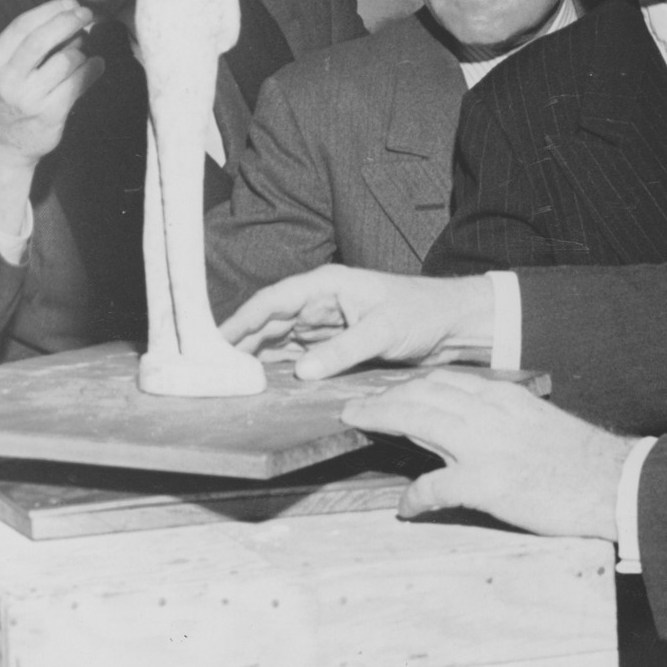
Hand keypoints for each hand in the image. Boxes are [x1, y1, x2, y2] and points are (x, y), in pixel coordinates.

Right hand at [0, 0, 104, 164]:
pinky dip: (92, 69)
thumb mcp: (0, 73)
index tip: (69, 2)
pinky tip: (97, 65)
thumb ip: (23, 48)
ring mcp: (28, 98)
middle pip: (42, 39)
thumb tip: (63, 19)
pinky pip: (78, 84)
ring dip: (82, 49)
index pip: (22, 26)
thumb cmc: (6, 104)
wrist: (1, 148)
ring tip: (86, 47)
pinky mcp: (49, 114)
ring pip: (65, 61)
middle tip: (87, 13)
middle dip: (69, 21)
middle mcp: (7, 79)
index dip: (49, 10)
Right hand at [219, 266, 495, 375]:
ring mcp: (326, 324)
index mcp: (326, 285)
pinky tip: (264, 381)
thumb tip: (303, 370)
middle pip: (269, 322)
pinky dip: (281, 367)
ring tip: (231, 377)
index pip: (273, 301)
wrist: (452, 324)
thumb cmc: (422, 312)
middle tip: (214, 367)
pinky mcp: (335, 344)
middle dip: (241, 342)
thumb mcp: (383, 331)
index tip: (216, 339)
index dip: (242, 320)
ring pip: (280, 340)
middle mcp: (320, 302)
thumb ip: (342, 351)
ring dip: (257, 357)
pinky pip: (299, 355)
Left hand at [340, 368, 631, 539]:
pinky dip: (415, 498)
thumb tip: (469, 432)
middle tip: (355, 407)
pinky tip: (407, 509)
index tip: (385, 392)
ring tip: (359, 427)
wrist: (616, 485)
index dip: (407, 385)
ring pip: (417, 419)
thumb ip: (501, 422)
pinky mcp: (487, 482)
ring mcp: (486, 445)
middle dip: (382, 398)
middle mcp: (490, 413)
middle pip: (421, 392)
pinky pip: (434, 486)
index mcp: (504, 398)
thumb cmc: (580, 463)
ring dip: (381, 420)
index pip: (444, 380)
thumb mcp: (536, 426)